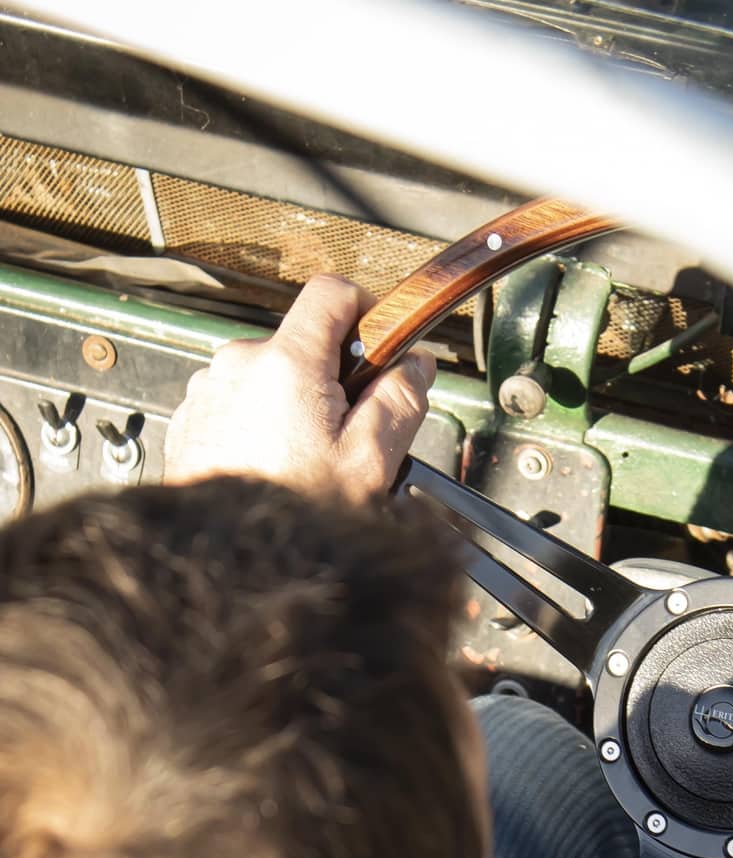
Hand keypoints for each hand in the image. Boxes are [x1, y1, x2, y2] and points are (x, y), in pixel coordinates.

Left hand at [164, 274, 435, 501]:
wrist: (230, 564)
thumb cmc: (293, 516)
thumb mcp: (370, 460)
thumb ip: (400, 400)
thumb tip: (416, 365)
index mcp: (286, 363)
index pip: (331, 293)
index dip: (365, 309)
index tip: (379, 343)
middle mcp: (238, 364)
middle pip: (300, 341)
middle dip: (332, 375)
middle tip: (351, 430)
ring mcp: (208, 391)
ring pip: (268, 375)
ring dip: (294, 403)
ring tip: (307, 459)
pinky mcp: (191, 420)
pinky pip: (237, 403)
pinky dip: (260, 423)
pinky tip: (273, 466)